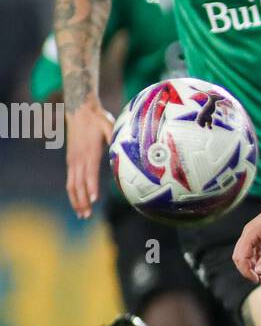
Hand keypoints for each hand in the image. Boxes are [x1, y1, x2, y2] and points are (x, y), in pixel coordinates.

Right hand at [65, 101, 114, 218]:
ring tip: (82, 215)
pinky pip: (70, 181)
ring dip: (76, 201)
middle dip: (83, 201)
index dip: (91, 187)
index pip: (90, 173)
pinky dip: (73, 194)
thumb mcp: (110, 126)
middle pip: (79, 184)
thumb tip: (125, 149)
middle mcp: (79, 158)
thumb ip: (116, 138)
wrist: (79, 109)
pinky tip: (78, 204)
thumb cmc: (99, 119)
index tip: (94, 200)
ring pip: (72, 185)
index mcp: (90, 151)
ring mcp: (73, 161)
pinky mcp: (70, 161)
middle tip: (88, 216)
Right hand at [233, 191, 260, 282]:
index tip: (257, 280)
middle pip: (239, 256)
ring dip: (252, 266)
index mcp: (250, 234)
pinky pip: (252, 249)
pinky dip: (256, 259)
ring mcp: (252, 233)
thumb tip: (259, 272)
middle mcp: (248, 233)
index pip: (241, 258)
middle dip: (247, 270)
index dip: (247, 271)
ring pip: (245, 254)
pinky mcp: (258, 234)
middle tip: (259, 280)